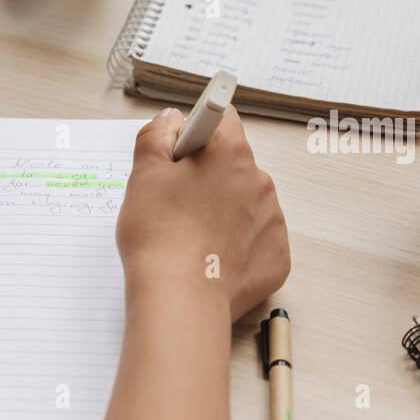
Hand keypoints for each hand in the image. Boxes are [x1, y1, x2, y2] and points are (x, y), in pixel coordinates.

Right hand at [117, 106, 289, 320]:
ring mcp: (272, 222)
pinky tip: (208, 259)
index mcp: (230, 154)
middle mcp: (261, 182)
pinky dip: (234, 247)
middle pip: (231, 166)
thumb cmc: (158, 235)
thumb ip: (157, 135)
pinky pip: (254, 242)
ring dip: (221, 212)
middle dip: (205, 178)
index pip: (221, 120)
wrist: (180, 299)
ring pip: (244, 204)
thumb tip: (173, 119)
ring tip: (189, 238)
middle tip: (173, 205)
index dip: (194, 133)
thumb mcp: (143, 175)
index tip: (178, 153)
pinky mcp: (276, 258)